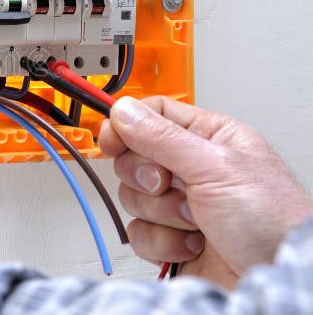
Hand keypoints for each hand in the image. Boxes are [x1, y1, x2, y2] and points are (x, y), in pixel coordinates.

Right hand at [99, 96, 311, 286]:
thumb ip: (163, 137)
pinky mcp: (170, 239)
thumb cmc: (273, 220)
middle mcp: (192, 169)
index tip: (112, 139)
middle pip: (134, 157)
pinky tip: (193, 244)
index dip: (127, 125)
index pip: (153, 115)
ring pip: (132, 197)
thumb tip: (123, 111)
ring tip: (196, 220)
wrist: (276, 279)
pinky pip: (138, 232)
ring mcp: (179, 206)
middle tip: (170, 184)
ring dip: (162, 214)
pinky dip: (163, 242)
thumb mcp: (215, 167)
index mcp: (208, 138)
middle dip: (148, 177)